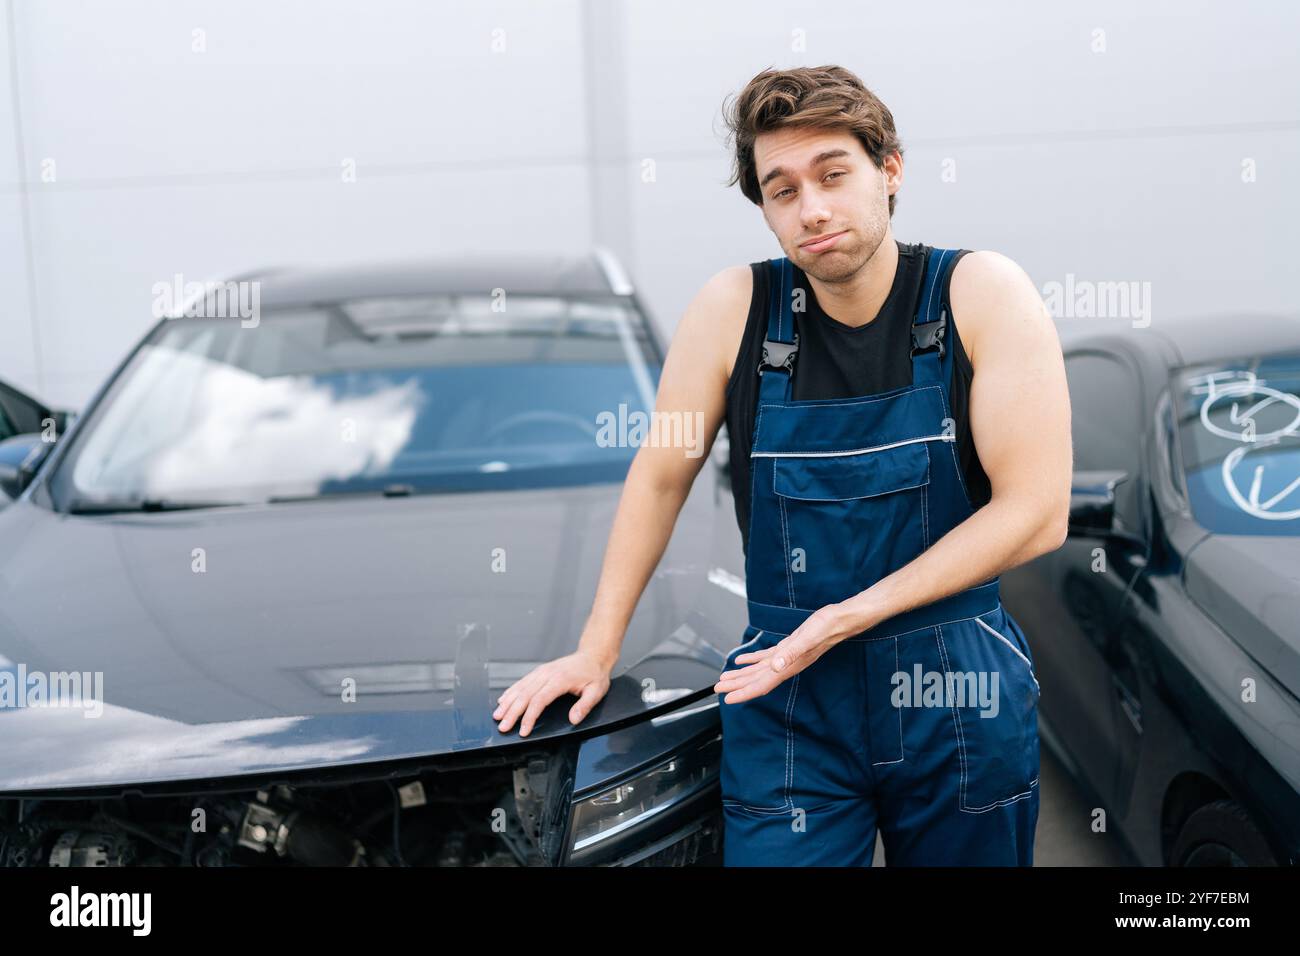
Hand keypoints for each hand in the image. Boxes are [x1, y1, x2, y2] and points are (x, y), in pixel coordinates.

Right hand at [493, 649, 612, 736]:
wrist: (593, 656)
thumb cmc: (594, 674)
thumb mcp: (596, 691)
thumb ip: (585, 706)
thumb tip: (574, 719)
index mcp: (560, 679)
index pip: (539, 700)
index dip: (529, 717)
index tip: (523, 730)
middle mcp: (547, 674)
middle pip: (525, 695)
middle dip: (512, 713)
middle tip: (503, 727)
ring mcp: (542, 672)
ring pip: (520, 688)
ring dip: (507, 702)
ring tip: (497, 715)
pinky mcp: (540, 672)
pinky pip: (522, 682)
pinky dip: (511, 691)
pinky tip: (503, 700)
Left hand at [713, 602, 862, 703]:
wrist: (839, 621)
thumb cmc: (826, 628)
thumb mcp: (807, 638)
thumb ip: (791, 652)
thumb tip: (776, 666)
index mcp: (788, 666)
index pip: (761, 684)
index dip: (744, 693)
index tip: (728, 699)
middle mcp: (786, 665)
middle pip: (756, 680)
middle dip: (737, 685)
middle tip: (718, 689)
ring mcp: (786, 657)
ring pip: (759, 670)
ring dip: (742, 675)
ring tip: (726, 678)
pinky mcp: (788, 647)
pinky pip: (766, 658)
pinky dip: (752, 660)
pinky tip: (742, 660)